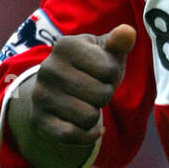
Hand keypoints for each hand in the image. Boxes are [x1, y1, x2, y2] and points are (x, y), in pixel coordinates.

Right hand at [28, 24, 136, 145]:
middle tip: (93, 91)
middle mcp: (48, 68)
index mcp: (65, 45)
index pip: (110, 69)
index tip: (100, 73)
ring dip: (96, 115)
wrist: (55, 92)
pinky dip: (88, 135)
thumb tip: (128, 32)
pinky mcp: (40, 120)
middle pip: (102, 94)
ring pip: (90, 117)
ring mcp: (42, 95)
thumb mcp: (105, 53)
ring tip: (86, 105)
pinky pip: (73, 135)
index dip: (113, 75)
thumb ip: (119, 42)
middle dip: (105, 95)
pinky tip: (90, 128)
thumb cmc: (90, 69)